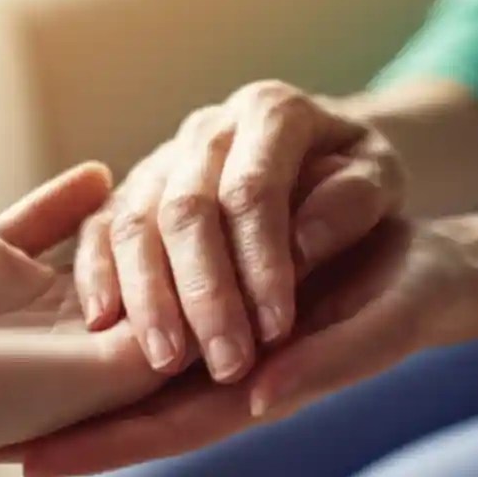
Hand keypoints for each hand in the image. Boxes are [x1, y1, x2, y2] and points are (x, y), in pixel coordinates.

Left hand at [25, 218, 477, 475]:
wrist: (424, 265)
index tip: (37, 464)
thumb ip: (325, 362)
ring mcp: (224, 329)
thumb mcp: (379, 329)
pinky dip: (115, 310)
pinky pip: (159, 300)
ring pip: (139, 359)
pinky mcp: (224, 286)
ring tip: (11, 388)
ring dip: (82, 379)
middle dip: (72, 424)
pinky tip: (68, 309)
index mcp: (263, 383)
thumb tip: (257, 395)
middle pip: (138, 403)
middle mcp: (231, 364)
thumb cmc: (411, 299)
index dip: (106, 446)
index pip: (171, 425)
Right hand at [75, 80, 405, 382]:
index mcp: (273, 112)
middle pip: (187, 209)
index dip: (262, 262)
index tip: (279, 329)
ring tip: (166, 363)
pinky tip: (104, 326)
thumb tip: (304, 242)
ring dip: (148, 296)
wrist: (320, 154)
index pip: (253, 190)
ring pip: (134, 220)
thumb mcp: (381, 178)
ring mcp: (164, 156)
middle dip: (204, 293)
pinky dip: (96, 274)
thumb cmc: (353, 176)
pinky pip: (100, 227)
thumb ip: (354, 201)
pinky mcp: (133, 188)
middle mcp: (209, 128)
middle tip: (226, 364)